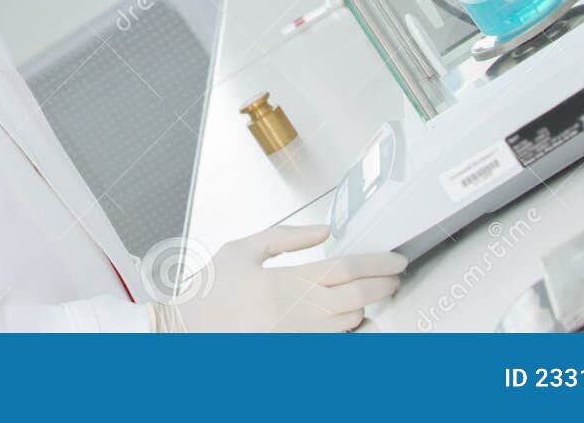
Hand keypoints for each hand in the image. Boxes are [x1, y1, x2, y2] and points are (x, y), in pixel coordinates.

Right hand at [151, 223, 406, 331]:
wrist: (187, 331)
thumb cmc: (211, 290)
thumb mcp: (243, 249)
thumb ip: (286, 237)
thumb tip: (326, 230)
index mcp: (282, 282)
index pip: (344, 268)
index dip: (376, 263)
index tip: (395, 260)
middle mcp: (294, 313)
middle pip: (357, 297)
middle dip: (383, 286)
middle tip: (395, 277)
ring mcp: (297, 339)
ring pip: (351, 323)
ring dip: (368, 307)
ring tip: (375, 293)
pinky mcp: (295, 353)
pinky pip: (336, 344)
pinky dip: (351, 331)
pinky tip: (356, 319)